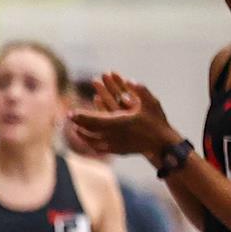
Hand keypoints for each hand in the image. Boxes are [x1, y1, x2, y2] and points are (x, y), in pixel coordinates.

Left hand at [68, 72, 182, 160]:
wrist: (162, 145)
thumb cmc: (157, 122)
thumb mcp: (151, 103)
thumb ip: (140, 91)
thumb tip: (129, 79)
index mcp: (119, 122)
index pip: (94, 119)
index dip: (81, 116)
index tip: (70, 113)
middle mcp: (114, 135)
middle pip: (90, 130)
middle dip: (79, 123)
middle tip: (68, 116)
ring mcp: (115, 145)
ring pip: (93, 141)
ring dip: (83, 134)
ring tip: (75, 128)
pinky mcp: (117, 151)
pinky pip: (100, 148)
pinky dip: (91, 143)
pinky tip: (87, 140)